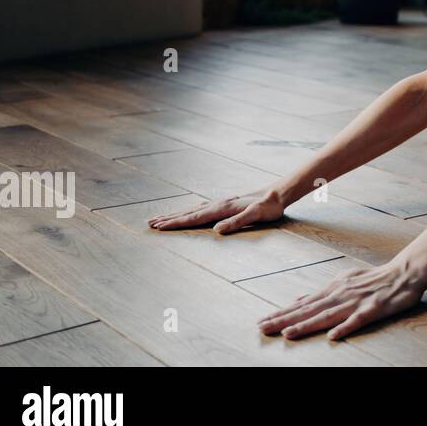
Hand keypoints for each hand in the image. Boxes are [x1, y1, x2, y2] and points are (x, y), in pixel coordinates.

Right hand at [146, 188, 285, 234]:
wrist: (277, 194)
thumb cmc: (268, 207)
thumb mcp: (256, 215)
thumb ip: (237, 222)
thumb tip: (216, 231)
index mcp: (221, 208)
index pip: (194, 218)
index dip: (176, 223)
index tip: (159, 226)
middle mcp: (218, 204)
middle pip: (188, 212)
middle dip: (169, 218)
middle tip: (149, 223)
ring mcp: (220, 203)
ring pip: (192, 209)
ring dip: (176, 214)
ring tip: (161, 218)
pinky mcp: (225, 204)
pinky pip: (201, 208)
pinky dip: (189, 211)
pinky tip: (188, 212)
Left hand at [257, 260, 426, 340]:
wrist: (404, 273)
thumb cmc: (374, 279)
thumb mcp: (343, 281)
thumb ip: (321, 293)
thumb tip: (298, 299)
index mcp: (333, 290)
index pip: (303, 304)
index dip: (282, 313)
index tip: (262, 321)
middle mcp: (340, 295)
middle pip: (309, 311)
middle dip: (284, 320)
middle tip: (263, 328)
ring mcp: (356, 302)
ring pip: (327, 316)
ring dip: (307, 325)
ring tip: (287, 333)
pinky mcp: (373, 309)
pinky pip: (358, 320)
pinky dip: (345, 327)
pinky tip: (333, 336)